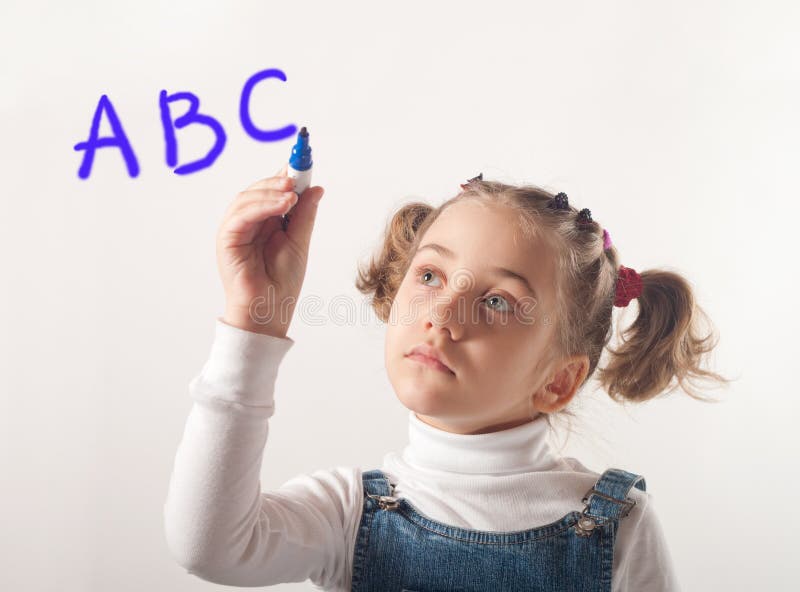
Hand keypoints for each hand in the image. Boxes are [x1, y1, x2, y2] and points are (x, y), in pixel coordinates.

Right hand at [216, 164, 323, 336]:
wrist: (269, 310)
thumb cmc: (282, 282)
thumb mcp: (299, 242)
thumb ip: (304, 215)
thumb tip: (316, 187)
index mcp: (265, 221)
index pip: (272, 190)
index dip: (285, 174)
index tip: (301, 159)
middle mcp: (248, 222)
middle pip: (257, 190)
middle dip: (278, 179)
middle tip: (297, 175)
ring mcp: (235, 230)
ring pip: (246, 198)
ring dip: (270, 191)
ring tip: (292, 193)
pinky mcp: (227, 240)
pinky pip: (239, 215)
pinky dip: (260, 206)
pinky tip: (282, 205)